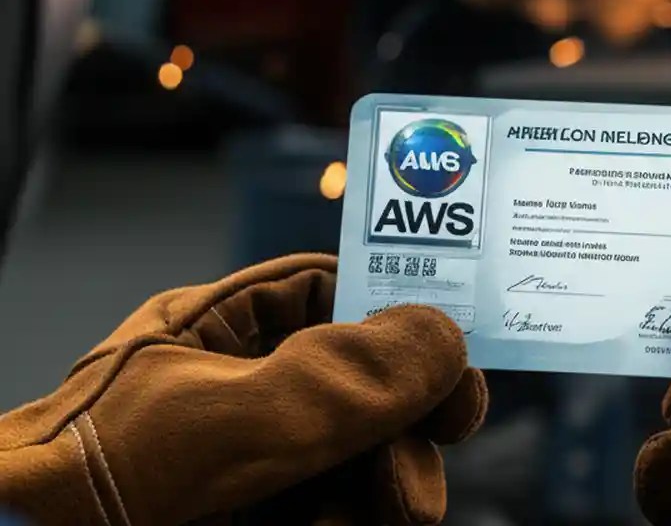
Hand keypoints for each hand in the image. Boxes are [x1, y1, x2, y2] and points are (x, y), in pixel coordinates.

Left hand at [0, 255, 485, 525]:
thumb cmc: (89, 486)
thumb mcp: (229, 421)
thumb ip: (340, 377)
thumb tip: (442, 333)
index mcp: (215, 333)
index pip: (326, 294)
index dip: (397, 312)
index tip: (455, 345)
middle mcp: (239, 391)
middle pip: (360, 382)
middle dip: (408, 413)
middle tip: (451, 434)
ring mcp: (247, 465)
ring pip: (357, 454)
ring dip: (394, 479)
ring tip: (404, 512)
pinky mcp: (256, 519)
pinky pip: (333, 505)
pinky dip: (357, 519)